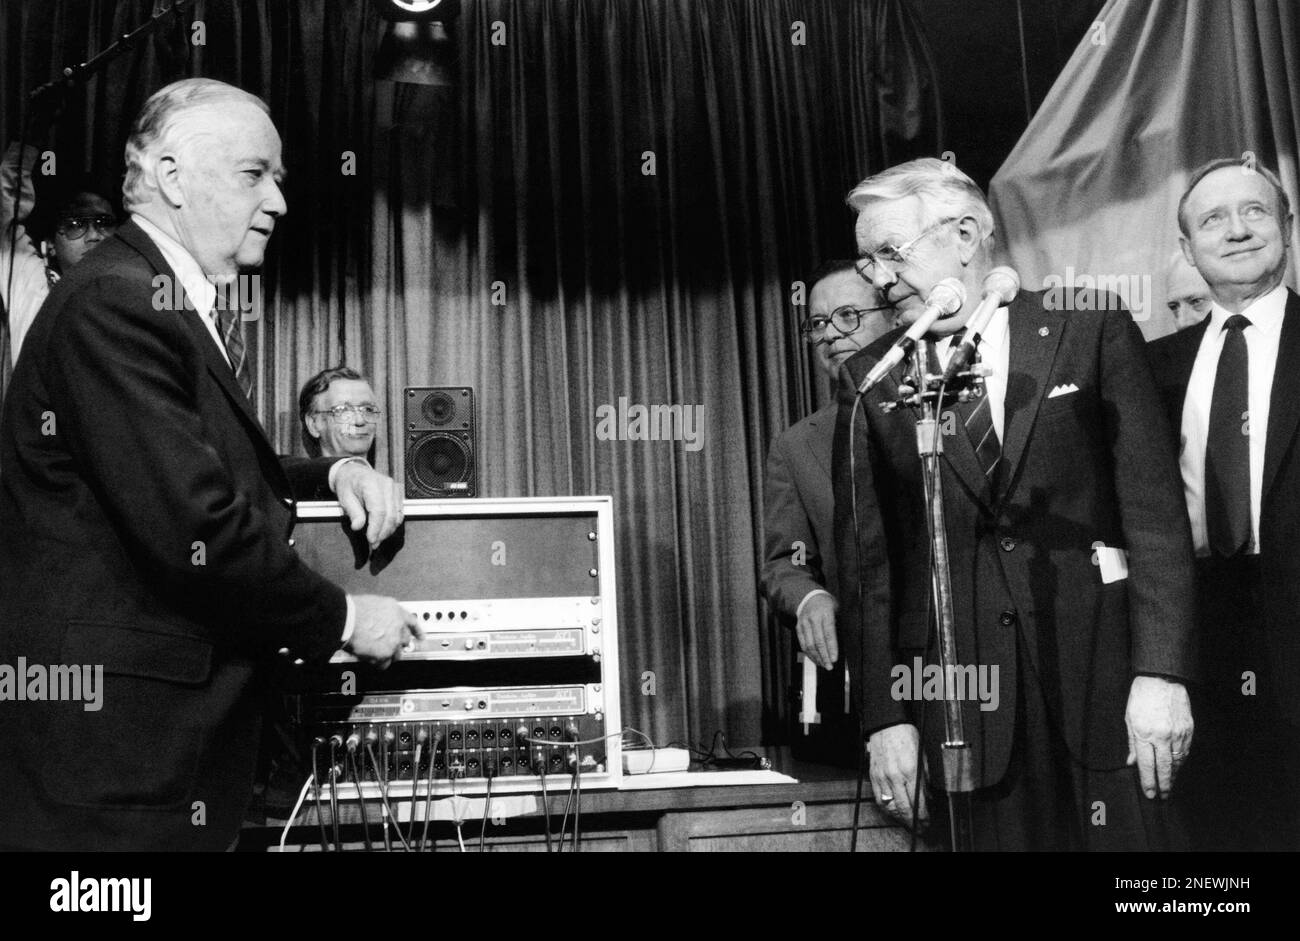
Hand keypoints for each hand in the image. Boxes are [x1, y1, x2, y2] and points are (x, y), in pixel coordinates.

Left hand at [334, 461, 403, 549]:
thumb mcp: (344, 497)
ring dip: (388, 530)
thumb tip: (358, 527)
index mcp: (371, 484)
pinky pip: (399, 512)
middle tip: (374, 544)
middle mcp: (387, 485)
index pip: (379, 511)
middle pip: (390, 515)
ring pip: (397, 515)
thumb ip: (353, 512)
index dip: (376, 528)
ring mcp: (394, 488)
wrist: (354, 471)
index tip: (371, 540)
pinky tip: (384, 530)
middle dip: (382, 532)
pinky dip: (393, 523)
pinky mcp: (398, 493)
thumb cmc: (348, 483)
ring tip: (378, 539)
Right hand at [346, 595, 422, 668]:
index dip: (417, 631)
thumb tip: (382, 620)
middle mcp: (399, 627)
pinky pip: (385, 664)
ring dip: (388, 654)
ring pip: (396, 654)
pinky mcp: (385, 654)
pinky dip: (379, 663)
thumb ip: (384, 614)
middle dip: (398, 643)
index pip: (413, 623)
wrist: (347, 619)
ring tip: (377, 652)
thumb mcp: (375, 603)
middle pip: (405, 640)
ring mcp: (393, 642)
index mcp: (397, 612)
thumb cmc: (355, 609)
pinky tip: (372, 659)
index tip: (421, 637)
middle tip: (389, 645)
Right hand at [795, 593, 838, 669]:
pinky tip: (815, 660)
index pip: (829, 634)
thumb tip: (845, 642)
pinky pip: (802, 643)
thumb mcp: (837, 609)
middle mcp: (813, 618)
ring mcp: (804, 623)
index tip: (835, 659)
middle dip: (824, 656)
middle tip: (829, 667)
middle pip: (818, 641)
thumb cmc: (827, 605)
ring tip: (823, 665)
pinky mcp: (798, 627)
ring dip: (816, 657)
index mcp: (825, 613)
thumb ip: (839, 624)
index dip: (832, 648)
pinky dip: (809, 653)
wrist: (809, 596)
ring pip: (809, 644)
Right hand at [867, 724, 928, 827]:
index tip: (927, 822)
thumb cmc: (906, 736)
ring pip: (889, 806)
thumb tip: (928, 797)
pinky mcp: (874, 775)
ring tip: (906, 821)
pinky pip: (878, 798)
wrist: (887, 725)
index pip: (918, 802)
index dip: (923, 816)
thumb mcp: (922, 756)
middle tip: (919, 827)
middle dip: (913, 822)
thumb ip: (925, 779)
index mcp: (910, 770)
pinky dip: (886, 808)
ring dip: (899, 817)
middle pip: (903, 808)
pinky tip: (893, 810)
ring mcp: (882, 777)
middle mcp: (895, 776)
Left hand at [1125, 676, 1192, 798]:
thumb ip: (1132, 742)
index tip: (1150, 793)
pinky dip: (1181, 762)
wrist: (1162, 678)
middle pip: (1164, 768)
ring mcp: (1177, 733)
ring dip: (1173, 776)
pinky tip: (1177, 768)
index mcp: (1144, 733)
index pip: (1146, 765)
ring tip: (1169, 785)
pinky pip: (1185, 752)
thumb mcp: (1129, 718)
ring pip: (1177, 762)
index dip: (1148, 781)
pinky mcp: (1188, 730)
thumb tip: (1132, 762)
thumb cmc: (1141, 696)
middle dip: (1163, 785)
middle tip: (1162, 796)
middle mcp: (1162, 736)